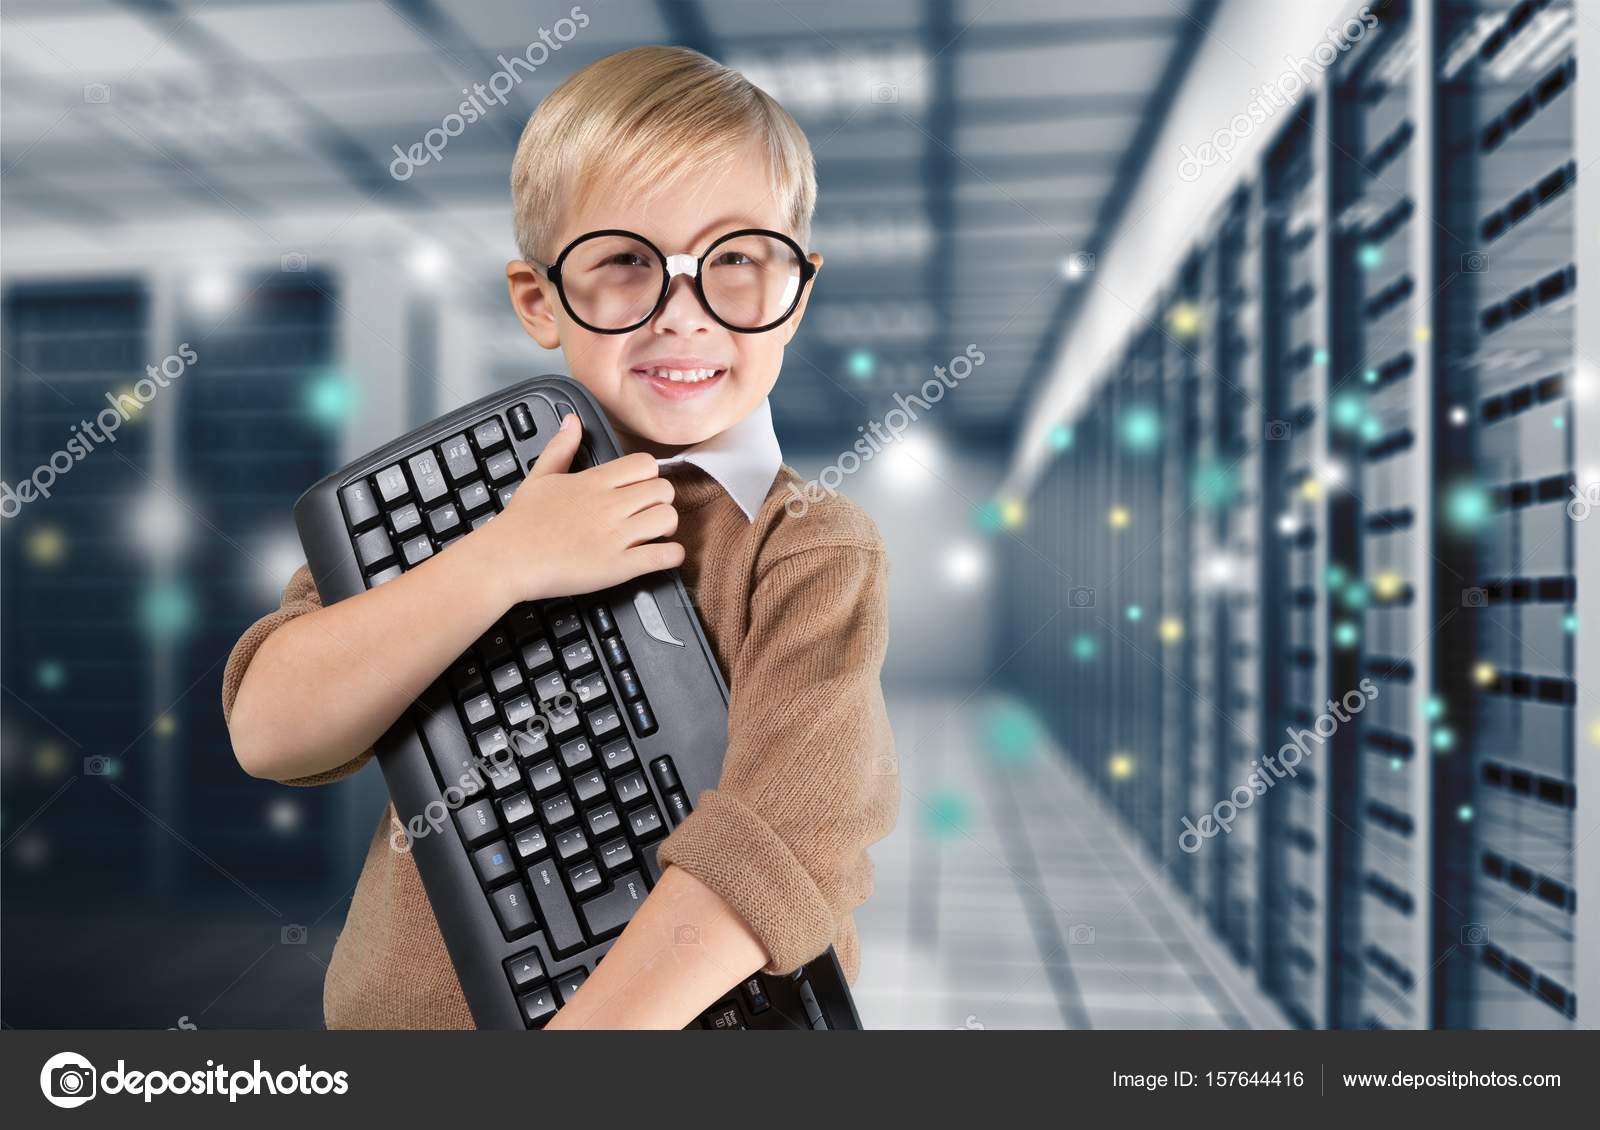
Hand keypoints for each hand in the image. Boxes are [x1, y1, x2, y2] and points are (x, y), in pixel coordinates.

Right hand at [471, 412, 683, 604]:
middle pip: (663, 490)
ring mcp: (616, 536)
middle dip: (663, 501)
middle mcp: (609, 505)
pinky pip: (663, 556)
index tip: (642, 487)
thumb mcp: (539, 477)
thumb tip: (571, 420)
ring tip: (658, 534)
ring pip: (668, 519)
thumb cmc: (521, 521)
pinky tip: (664, 556)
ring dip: (670, 527)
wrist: (507, 559)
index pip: (645, 464)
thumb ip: (560, 447)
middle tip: (652, 512)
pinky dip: (672, 556)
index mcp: (594, 482)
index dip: (650, 475)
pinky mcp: (618, 566)